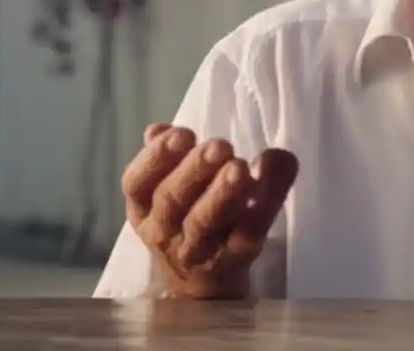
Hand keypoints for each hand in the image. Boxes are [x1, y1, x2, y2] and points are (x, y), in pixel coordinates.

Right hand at [121, 123, 297, 298]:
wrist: (201, 285)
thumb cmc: (185, 219)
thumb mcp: (164, 191)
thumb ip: (163, 160)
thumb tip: (156, 129)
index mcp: (143, 208)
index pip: (136, 184)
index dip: (155, 158)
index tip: (180, 134)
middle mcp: (164, 231)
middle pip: (172, 201)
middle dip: (195, 169)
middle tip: (220, 146)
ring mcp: (200, 249)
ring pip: (205, 222)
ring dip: (223, 192)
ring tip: (240, 167)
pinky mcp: (236, 257)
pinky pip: (249, 231)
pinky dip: (266, 201)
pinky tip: (277, 169)